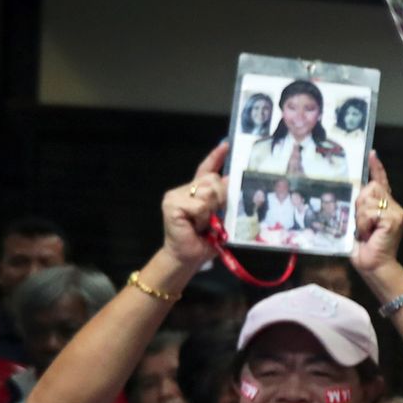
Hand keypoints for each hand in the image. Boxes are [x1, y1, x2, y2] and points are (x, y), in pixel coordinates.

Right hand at [162, 144, 228, 268]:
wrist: (188, 257)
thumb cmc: (205, 240)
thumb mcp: (220, 216)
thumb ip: (224, 198)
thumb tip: (231, 179)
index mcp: (197, 192)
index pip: (206, 170)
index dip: (216, 157)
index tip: (226, 144)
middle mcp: (185, 189)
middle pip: (213, 180)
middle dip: (221, 198)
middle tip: (214, 216)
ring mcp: (176, 195)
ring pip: (208, 191)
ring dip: (211, 210)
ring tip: (204, 223)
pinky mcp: (171, 202)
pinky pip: (199, 203)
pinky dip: (203, 216)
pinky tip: (195, 225)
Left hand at [351, 153, 402, 276]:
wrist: (374, 266)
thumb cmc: (365, 248)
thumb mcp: (359, 223)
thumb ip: (361, 208)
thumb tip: (358, 194)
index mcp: (386, 207)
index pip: (382, 183)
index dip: (377, 168)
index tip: (372, 154)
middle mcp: (395, 207)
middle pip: (370, 188)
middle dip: (360, 204)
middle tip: (362, 225)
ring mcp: (396, 212)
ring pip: (368, 199)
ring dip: (360, 217)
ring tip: (365, 232)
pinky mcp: (394, 219)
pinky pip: (370, 212)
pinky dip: (364, 223)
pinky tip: (369, 234)